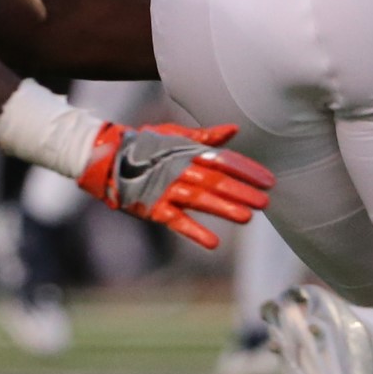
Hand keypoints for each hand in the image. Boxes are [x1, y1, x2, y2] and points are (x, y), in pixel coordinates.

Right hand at [77, 122, 273, 249]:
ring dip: (224, 208)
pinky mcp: (153, 207)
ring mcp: (165, 189)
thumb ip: (204, 137)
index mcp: (186, 151)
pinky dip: (193, 232)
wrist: (104, 157)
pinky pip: (175, 221)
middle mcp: (179, 169)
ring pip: (199, 199)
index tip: (268, 180)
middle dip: (241, 191)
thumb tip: (234, 130)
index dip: (246, 170)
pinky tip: (212, 243)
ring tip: (247, 217)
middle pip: (216, 181)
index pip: (222, 160)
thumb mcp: (173, 135)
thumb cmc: (143, 146)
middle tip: (265, 201)